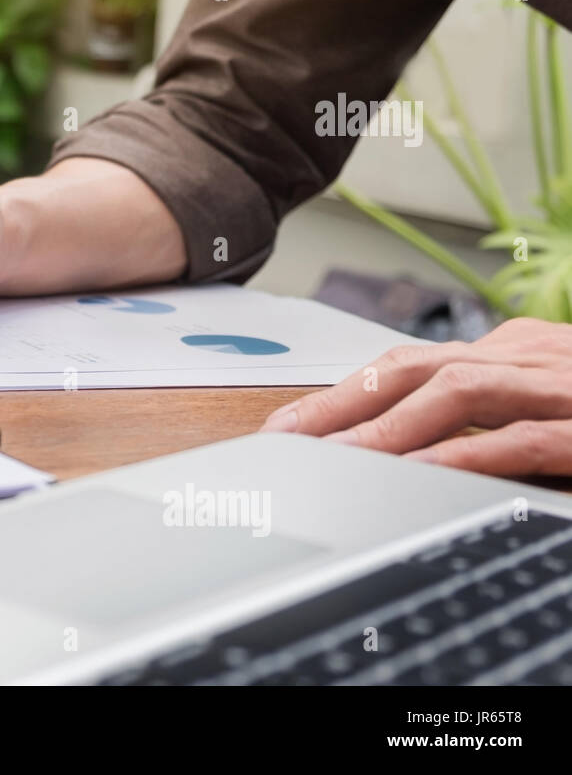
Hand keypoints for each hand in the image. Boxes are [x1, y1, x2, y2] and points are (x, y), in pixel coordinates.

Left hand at [261, 318, 571, 475]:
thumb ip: (490, 417)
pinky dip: (467, 454)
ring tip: (334, 457)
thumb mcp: (551, 404)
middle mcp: (526, 359)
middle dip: (339, 404)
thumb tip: (415, 451)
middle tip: (282, 439)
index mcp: (511, 353)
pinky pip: (523, 437)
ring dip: (388, 427)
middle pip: (414, 371)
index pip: (408, 367)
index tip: (286, 426)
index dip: (341, 396)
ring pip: (457, 393)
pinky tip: (423, 473)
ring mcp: (559, 386)